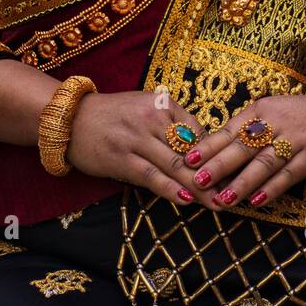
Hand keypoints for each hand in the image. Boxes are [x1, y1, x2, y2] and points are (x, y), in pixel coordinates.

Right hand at [65, 88, 221, 207]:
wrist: (70, 118)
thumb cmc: (113, 114)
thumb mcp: (145, 105)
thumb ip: (172, 122)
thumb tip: (203, 145)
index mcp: (162, 103)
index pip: (198, 131)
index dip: (217, 154)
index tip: (233, 171)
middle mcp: (151, 118)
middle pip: (191, 151)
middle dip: (215, 174)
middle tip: (235, 192)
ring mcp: (136, 139)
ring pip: (175, 166)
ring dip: (199, 187)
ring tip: (218, 203)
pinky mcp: (122, 159)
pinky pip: (151, 176)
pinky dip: (170, 188)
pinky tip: (186, 199)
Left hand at [179, 92, 305, 210]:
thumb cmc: (299, 115)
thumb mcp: (271, 112)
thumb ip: (246, 128)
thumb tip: (214, 150)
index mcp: (260, 110)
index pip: (229, 130)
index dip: (208, 146)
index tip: (188, 159)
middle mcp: (275, 124)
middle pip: (242, 146)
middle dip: (218, 165)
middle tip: (197, 180)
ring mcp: (294, 141)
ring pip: (264, 163)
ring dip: (242, 182)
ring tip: (223, 198)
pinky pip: (288, 175)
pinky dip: (271, 189)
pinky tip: (256, 201)